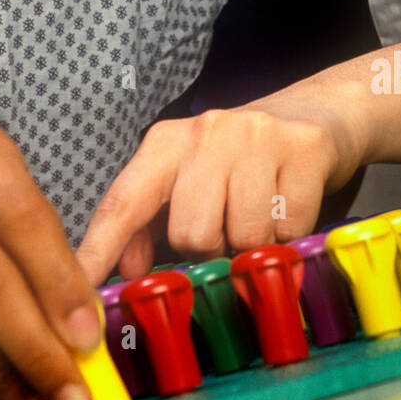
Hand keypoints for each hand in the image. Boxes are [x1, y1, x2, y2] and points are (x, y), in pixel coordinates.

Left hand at [76, 95, 362, 287]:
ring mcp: (256, 136)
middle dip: (210, 248)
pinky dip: (290, 233)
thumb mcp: (190, 179)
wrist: (318, 111)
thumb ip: (150, 222)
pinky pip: (289, 228)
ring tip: (259, 214)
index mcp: (166, 142)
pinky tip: (289, 205)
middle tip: (226, 228)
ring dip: (253, 243)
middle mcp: (206, 131)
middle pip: (190, 232)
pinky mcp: (303, 148)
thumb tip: (128, 268)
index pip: (124, 201)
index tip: (82, 288)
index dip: (100, 248)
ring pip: (242, 235)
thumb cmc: (243, 158)